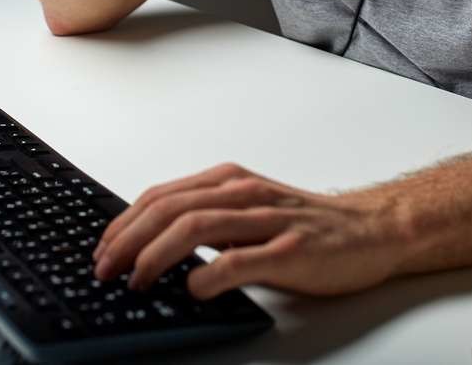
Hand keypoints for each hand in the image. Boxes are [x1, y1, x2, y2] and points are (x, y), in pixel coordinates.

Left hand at [91, 162, 406, 298]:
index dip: (123, 223)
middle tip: (105, 269)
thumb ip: (206, 221)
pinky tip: (192, 289)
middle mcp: (243, 194)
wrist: (370, 230)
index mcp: (228, 182)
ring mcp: (268, 220)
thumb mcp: (247, 211)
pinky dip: (209, 275)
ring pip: (196, 227)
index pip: (161, 196)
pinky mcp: (291, 251)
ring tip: (137, 280)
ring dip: (156, 255)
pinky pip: (240, 260)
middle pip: (169, 209)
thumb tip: (148, 246)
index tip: (101, 250)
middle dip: (128, 240)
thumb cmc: (305, 225)